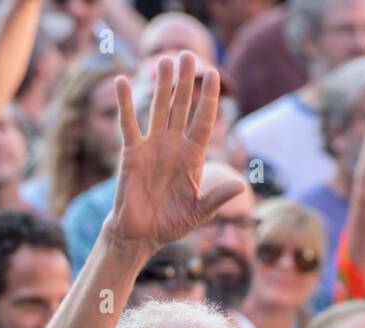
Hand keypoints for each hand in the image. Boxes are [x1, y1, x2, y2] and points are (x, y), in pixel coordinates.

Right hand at [107, 52, 243, 251]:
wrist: (142, 235)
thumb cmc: (172, 224)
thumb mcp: (199, 212)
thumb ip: (217, 198)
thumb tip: (241, 186)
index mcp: (193, 156)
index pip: (204, 121)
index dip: (209, 99)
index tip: (215, 74)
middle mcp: (174, 145)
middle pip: (182, 107)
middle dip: (186, 82)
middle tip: (189, 54)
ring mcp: (153, 146)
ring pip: (158, 108)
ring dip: (161, 85)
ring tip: (165, 59)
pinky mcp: (132, 152)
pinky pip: (129, 123)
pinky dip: (125, 103)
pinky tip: (122, 81)